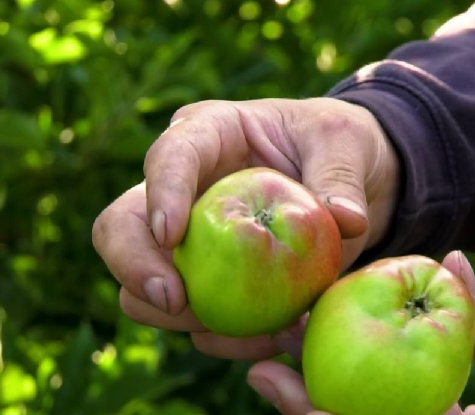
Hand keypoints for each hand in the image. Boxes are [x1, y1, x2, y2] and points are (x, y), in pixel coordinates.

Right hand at [92, 98, 398, 359]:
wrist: (353, 183)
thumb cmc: (341, 145)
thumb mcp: (350, 145)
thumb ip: (342, 179)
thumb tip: (347, 220)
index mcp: (209, 133)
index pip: (169, 156)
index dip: (161, 193)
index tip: (171, 234)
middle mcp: (181, 188)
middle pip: (121, 226)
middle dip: (136, 267)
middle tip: (175, 301)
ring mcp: (186, 240)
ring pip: (140, 285)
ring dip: (182, 318)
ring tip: (248, 331)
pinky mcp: (205, 282)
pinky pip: (192, 322)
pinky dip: (225, 339)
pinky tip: (272, 341)